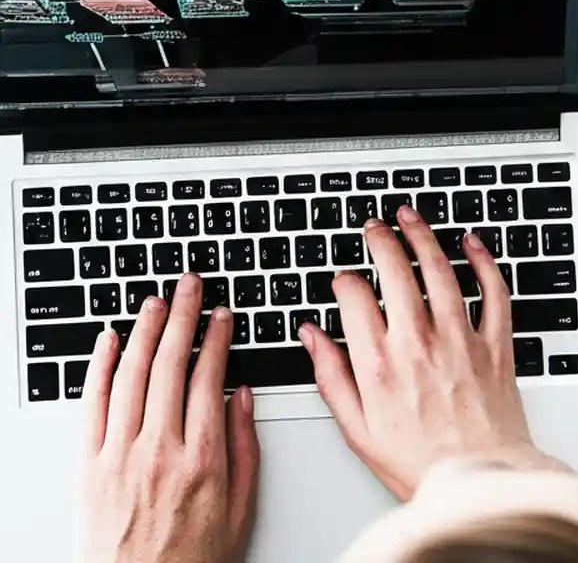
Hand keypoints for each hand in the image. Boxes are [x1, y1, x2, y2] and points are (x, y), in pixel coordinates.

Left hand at [79, 274, 259, 562]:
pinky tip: (110, 342)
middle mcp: (159, 450)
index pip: (208, 378)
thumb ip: (245, 448)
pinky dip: (100, 367)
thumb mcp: (240, 508)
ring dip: (144, 331)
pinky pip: (92, 404)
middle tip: (189, 287)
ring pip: (130, 376)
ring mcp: (118, 456)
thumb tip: (241, 397)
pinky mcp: (87, 466)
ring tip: (155, 302)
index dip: (216, 339)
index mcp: (202, 458)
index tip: (222, 316)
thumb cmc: (191, 559)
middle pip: (169, 366)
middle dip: (183, 318)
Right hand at [300, 208, 563, 500]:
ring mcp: (460, 339)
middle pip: (396, 270)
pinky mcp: (496, 344)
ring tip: (411, 218)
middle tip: (375, 228)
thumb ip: (331, 377)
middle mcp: (419, 343)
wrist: (479, 480)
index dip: (345, 281)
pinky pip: (493, 292)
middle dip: (381, 240)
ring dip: (423, 236)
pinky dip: (484, 262)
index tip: (345, 280)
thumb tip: (312, 337)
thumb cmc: (420, 463)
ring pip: (440, 270)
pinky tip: (472, 244)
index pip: (355, 297)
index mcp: (380, 364)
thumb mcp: (357, 429)